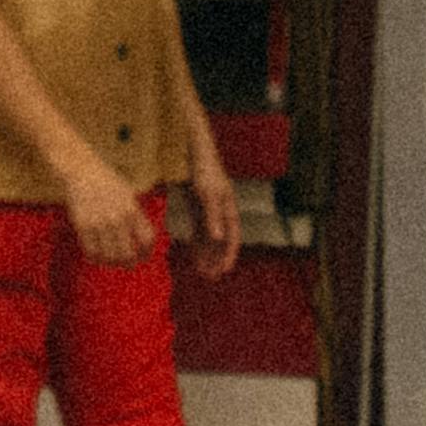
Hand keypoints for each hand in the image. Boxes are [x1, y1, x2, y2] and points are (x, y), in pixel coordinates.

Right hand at [61, 157, 158, 269]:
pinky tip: (96, 255)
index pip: (147, 239)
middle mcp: (117, 218)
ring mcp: (99, 222)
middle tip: (127, 263)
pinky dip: (95, 258)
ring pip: (110, 256)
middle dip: (129, 262)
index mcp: (132, 209)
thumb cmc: (106, 180)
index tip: (143, 255)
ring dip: (112, 262)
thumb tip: (141, 239)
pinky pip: (91, 251)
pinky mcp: (83, 225)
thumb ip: (135, 215)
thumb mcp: (128, 194)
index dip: (147, 252)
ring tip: (111, 260)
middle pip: (128, 254)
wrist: (81, 169)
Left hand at [182, 144, 241, 278]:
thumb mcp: (207, 192)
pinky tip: (193, 254)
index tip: (224, 271)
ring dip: (207, 253)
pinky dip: (197, 242)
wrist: (193, 148)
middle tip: (210, 277)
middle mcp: (221, 210)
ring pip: (210, 236)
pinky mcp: (198, 204)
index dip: (229, 254)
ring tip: (202, 272)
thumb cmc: (203, 168)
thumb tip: (218, 237)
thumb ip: (212, 215)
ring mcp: (210, 208)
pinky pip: (199, 228)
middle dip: (217, 258)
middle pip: (221, 239)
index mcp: (229, 207)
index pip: (232, 236)